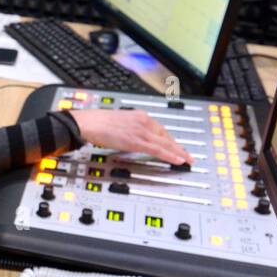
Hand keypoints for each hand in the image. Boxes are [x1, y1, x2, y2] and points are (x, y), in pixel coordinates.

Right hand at [68, 108, 192, 165]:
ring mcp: (140, 131)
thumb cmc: (97, 123)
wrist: (88, 122)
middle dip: (179, 147)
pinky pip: (158, 150)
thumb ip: (129, 129)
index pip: (160, 129)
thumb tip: (131, 137)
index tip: (177, 147)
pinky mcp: (136, 141)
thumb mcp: (118, 123)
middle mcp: (143, 121)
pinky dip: (170, 155)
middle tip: (188, 156)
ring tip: (187, 161)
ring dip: (179, 153)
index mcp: (139, 116)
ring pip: (165, 143)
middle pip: (166, 136)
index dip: (171, 140)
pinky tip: (177, 160)